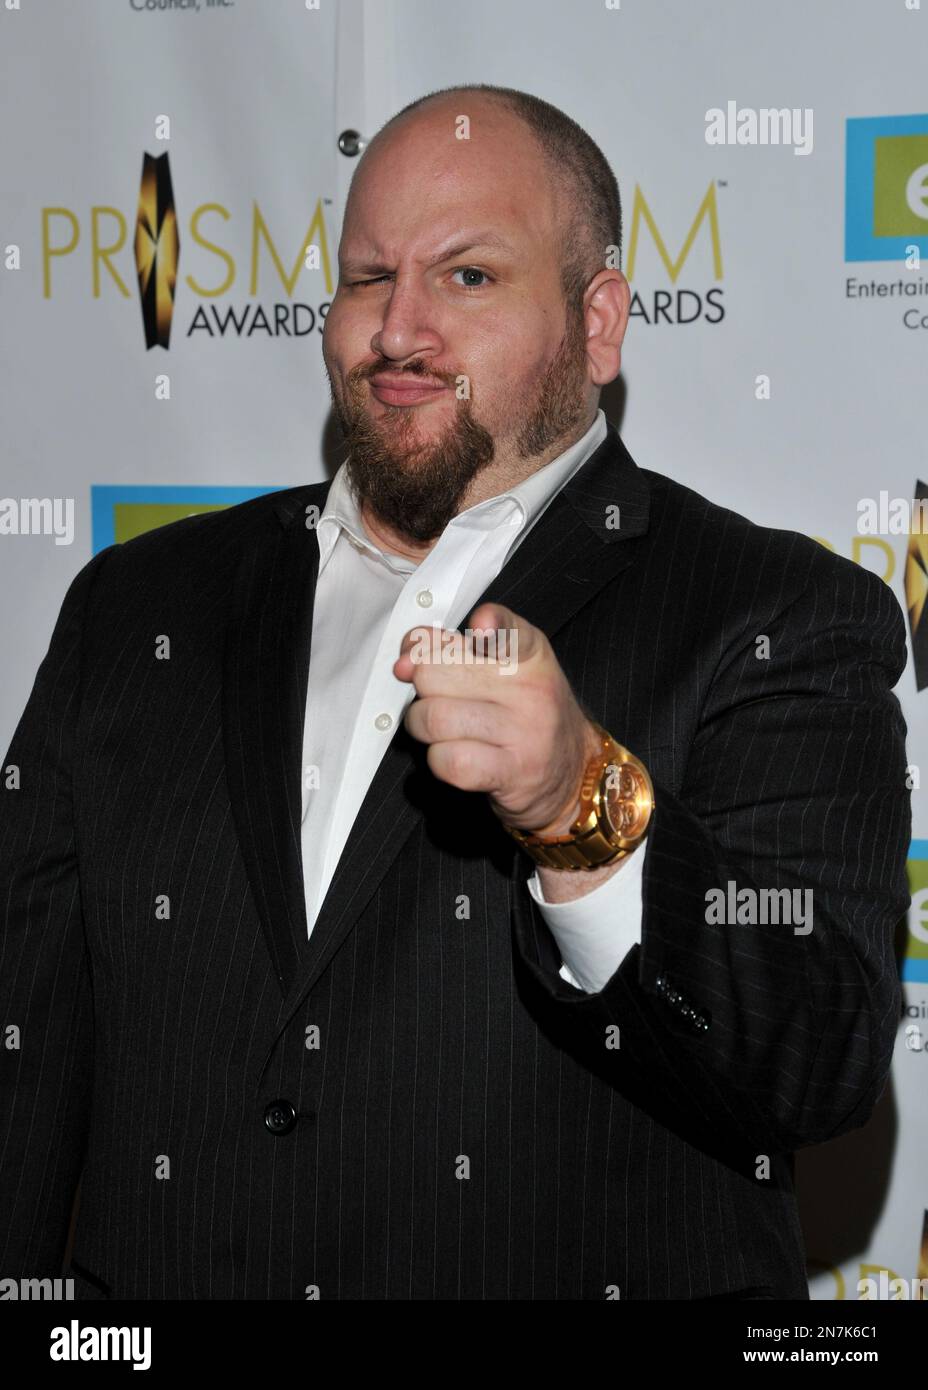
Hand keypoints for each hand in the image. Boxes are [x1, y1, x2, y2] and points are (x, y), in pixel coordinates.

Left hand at [394, 602, 600, 835]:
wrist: (571, 772)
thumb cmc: (523, 715)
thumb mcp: (499, 670)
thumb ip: (450, 650)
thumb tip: (404, 661)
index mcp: (530, 654)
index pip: (508, 631)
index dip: (491, 623)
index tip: (480, 627)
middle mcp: (531, 690)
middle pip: (436, 674)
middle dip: (423, 690)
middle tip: (440, 699)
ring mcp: (525, 733)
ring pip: (434, 718)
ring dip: (423, 727)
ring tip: (443, 730)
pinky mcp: (513, 773)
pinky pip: (448, 760)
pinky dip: (438, 760)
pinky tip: (455, 756)